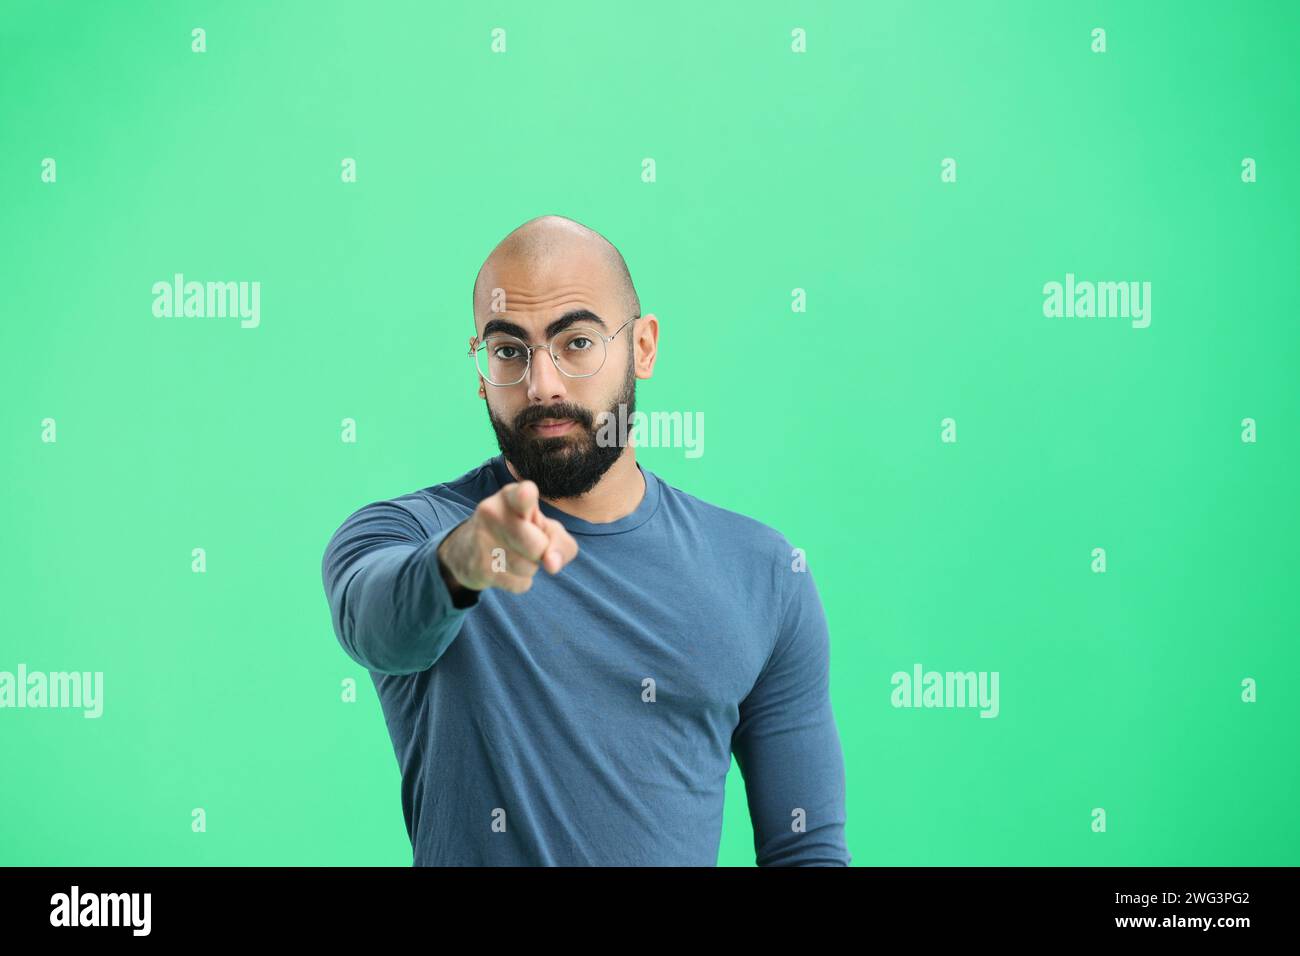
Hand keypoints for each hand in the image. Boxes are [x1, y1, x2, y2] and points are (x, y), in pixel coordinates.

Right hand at [436, 480, 578, 594]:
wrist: (468, 550)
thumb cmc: (519, 532)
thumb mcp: (545, 530)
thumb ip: (561, 544)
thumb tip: (552, 566)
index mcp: (512, 496)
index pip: (521, 494)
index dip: (526, 495)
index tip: (526, 493)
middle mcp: (494, 513)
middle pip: (538, 547)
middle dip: (540, 551)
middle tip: (525, 542)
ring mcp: (483, 540)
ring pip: (529, 568)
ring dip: (529, 568)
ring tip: (512, 553)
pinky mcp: (479, 567)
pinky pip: (519, 584)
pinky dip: (519, 581)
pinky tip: (503, 568)